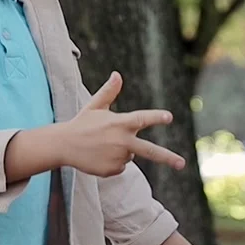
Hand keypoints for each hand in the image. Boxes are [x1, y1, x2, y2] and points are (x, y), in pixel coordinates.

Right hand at [61, 72, 185, 176]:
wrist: (63, 145)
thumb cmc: (81, 123)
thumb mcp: (95, 106)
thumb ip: (109, 92)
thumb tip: (117, 74)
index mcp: (119, 123)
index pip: (141, 119)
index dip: (156, 117)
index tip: (169, 117)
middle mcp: (121, 141)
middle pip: (149, 150)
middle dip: (167, 157)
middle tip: (181, 163)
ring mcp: (116, 157)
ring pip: (130, 155)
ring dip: (121, 150)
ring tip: (102, 145)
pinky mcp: (111, 170)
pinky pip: (120, 166)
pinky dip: (113, 162)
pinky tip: (99, 156)